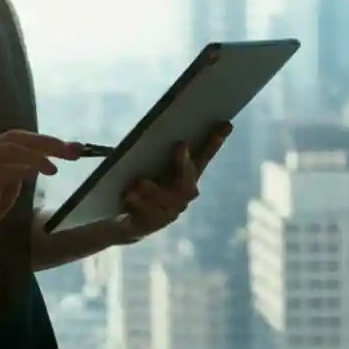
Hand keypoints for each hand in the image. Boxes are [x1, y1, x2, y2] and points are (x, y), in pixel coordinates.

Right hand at [0, 129, 81, 249]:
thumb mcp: (9, 181)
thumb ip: (21, 168)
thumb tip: (42, 160)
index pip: (21, 137)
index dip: (47, 140)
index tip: (72, 147)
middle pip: (20, 138)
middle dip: (49, 143)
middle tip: (73, 152)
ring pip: (14, 149)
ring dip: (39, 157)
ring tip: (55, 169)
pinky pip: (8, 168)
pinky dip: (26, 169)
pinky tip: (40, 174)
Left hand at [114, 121, 232, 242]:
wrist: (122, 221)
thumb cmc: (135, 185)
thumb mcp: (143, 165)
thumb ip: (153, 152)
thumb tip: (170, 138)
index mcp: (183, 177)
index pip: (203, 157)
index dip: (214, 142)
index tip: (226, 124)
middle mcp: (181, 196)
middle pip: (187, 181)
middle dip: (184, 163)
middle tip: (181, 144)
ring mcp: (168, 213)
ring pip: (166, 200)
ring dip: (153, 189)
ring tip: (140, 181)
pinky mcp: (149, 224)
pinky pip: (147, 215)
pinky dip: (138, 203)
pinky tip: (128, 194)